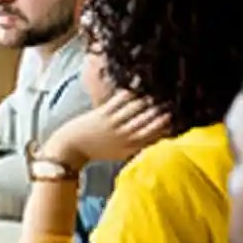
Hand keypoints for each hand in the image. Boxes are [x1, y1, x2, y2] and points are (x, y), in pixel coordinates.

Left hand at [41, 90, 170, 168]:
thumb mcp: (119, 153)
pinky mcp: (101, 114)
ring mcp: (112, 124)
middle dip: (159, 111)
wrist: (70, 148)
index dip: (164, 125)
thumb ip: (136, 145)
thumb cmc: (96, 150)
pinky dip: (128, 94)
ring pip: (135, 109)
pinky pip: (119, 101)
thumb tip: (156, 136)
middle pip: (147, 121)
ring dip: (146, 101)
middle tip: (167, 103)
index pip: (152, 135)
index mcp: (129, 147)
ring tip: (152, 97)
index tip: (173, 117)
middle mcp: (122, 136)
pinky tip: (134, 90)